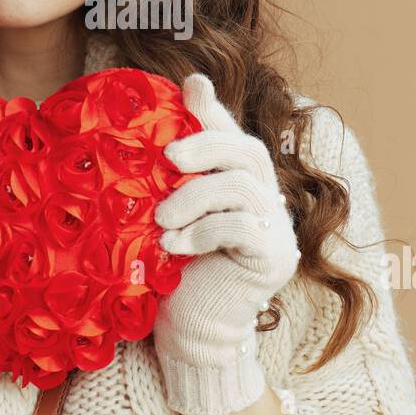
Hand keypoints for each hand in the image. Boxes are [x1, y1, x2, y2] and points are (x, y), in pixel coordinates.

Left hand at [151, 73, 300, 414]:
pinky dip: (203, 231)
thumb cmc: (174, 272)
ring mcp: (275, 226)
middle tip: (168, 156)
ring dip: (194, 197)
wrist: (191, 329)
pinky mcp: (273, 256)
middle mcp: (265, 197)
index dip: (213, 109)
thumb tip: (140, 139)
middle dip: (205, 145)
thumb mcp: (165, 216)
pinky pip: (242, 226)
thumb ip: (165, 180)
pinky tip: (175, 246)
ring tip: (161, 220)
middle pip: (246, 150)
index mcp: (239, 182)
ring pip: (241, 186)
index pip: (232, 135)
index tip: (191, 85)